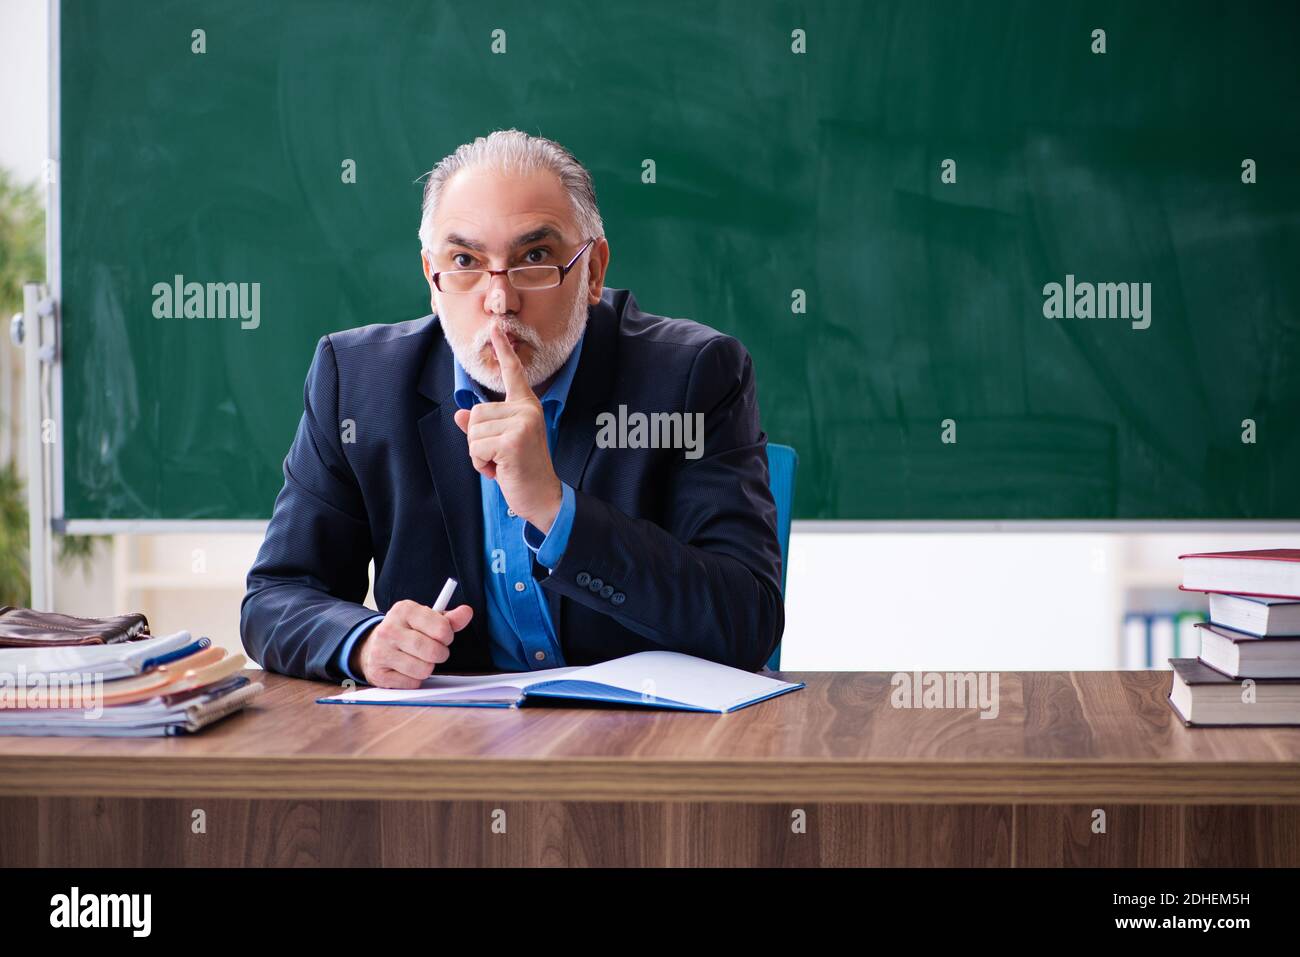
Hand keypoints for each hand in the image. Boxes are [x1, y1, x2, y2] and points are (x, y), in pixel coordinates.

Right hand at [351, 599, 473, 688]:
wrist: (373, 645)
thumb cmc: (408, 631)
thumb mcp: (427, 619)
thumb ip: (450, 619)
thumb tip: (466, 612)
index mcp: (404, 610)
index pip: (441, 628)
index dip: (447, 636)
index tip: (444, 636)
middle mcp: (389, 629)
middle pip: (432, 651)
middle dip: (440, 654)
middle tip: (436, 651)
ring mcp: (380, 652)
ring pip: (423, 670)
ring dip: (427, 668)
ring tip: (420, 660)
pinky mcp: (378, 673)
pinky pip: (411, 683)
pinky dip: (415, 680)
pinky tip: (407, 669)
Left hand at [453, 322, 563, 531]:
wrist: (541, 497)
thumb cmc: (521, 470)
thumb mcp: (500, 444)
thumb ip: (482, 427)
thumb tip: (460, 416)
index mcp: (526, 406)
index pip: (513, 374)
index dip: (503, 350)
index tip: (496, 327)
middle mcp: (526, 409)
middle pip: (475, 412)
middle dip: (478, 440)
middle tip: (500, 456)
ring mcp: (521, 423)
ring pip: (473, 431)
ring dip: (479, 454)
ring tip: (501, 463)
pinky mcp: (513, 440)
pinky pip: (475, 447)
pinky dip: (481, 464)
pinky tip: (500, 471)